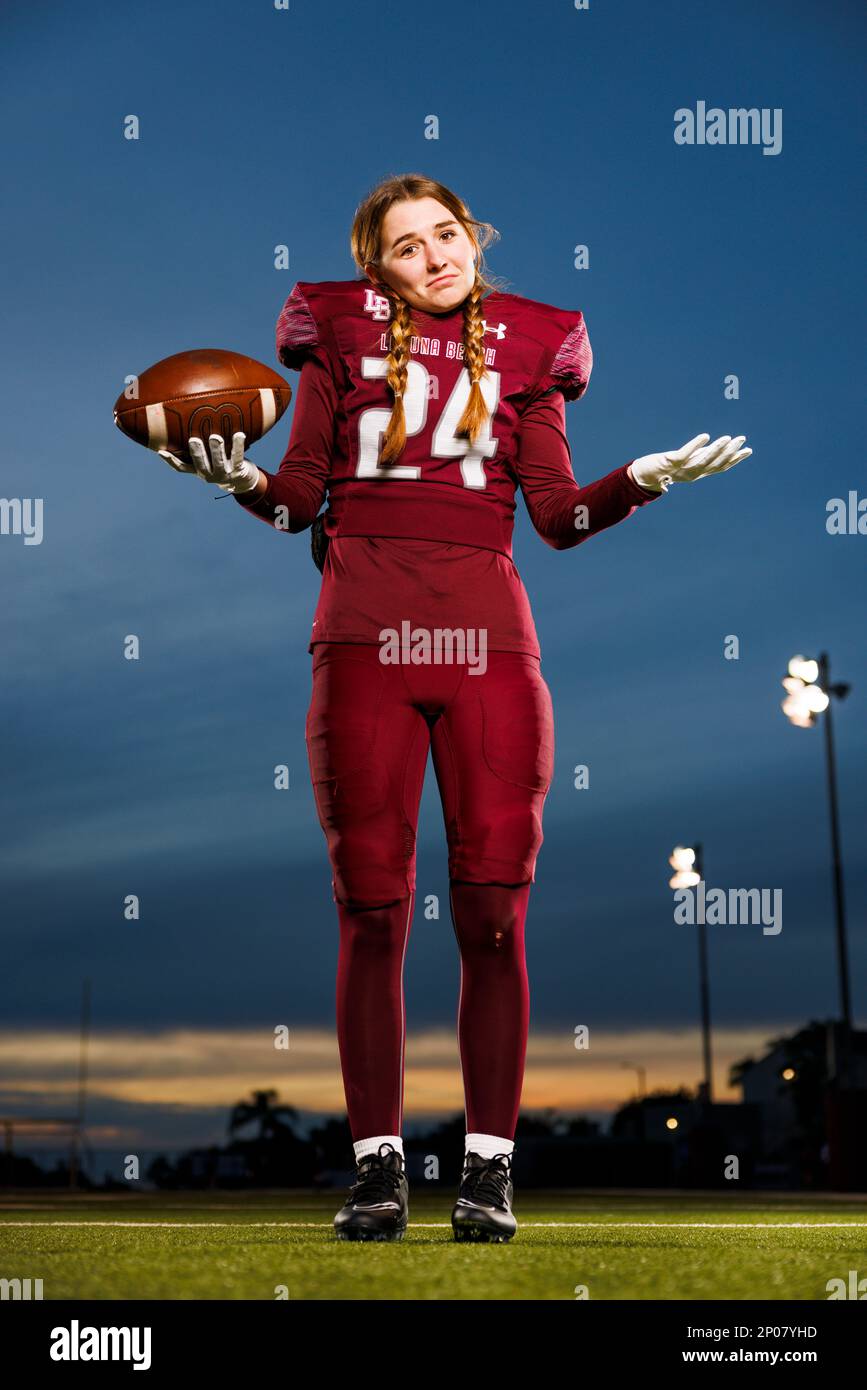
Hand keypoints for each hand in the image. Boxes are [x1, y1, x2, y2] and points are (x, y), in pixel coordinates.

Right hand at [158, 431, 259, 494]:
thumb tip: (180, 427)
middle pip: (202, 464)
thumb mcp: (207, 460)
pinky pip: (237, 456)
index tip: (161, 451)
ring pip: (219, 461)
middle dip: (197, 453)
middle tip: (194, 440)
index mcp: (200, 472)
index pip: (182, 468)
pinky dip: (238, 445)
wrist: (242, 481)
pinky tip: (239, 434)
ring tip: (215, 437)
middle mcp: (211, 475)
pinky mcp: (238, 470)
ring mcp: (225, 474)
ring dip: (216, 450)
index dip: (171, 461)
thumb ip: (196, 451)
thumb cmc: (220, 464)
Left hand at [629, 434, 751, 492]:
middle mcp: (692, 474)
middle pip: (715, 464)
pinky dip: (695, 445)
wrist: (643, 476)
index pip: (721, 467)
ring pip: (703, 460)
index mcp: (698, 474)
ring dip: (717, 449)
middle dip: (730, 452)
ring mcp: (681, 469)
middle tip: (742, 439)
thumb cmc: (665, 468)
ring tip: (728, 438)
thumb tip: (719, 448)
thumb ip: (702, 456)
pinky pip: (685, 453)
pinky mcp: (670, 462)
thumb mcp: (687, 462)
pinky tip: (705, 436)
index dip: (735, 459)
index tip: (749, 450)